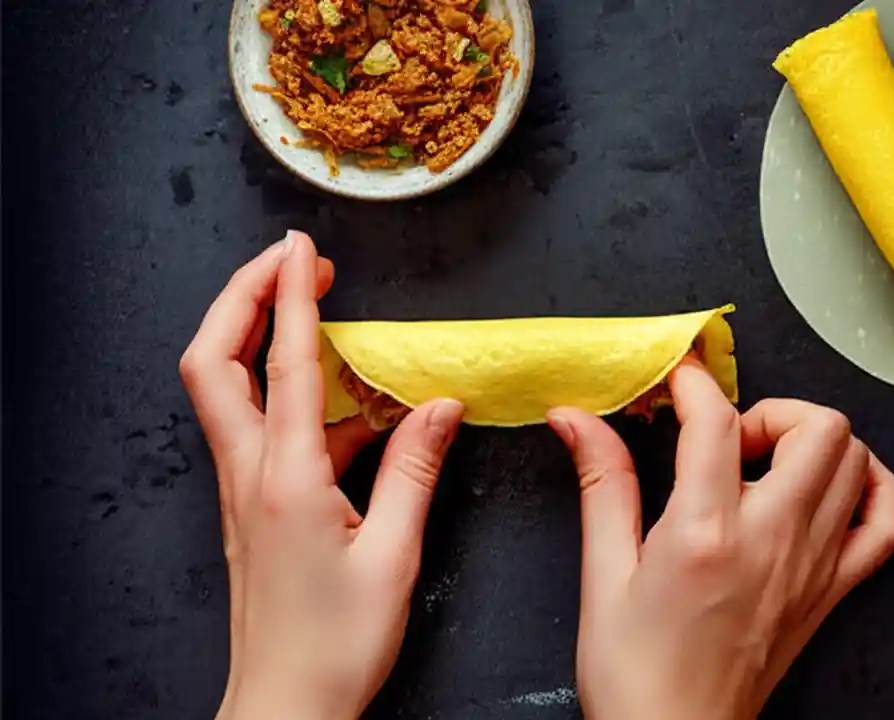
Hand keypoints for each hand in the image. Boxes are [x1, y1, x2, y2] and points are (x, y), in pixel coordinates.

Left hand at [180, 231, 464, 719]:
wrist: (284, 706)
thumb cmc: (336, 645)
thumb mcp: (394, 555)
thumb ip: (416, 470)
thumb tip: (439, 406)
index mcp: (286, 478)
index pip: (287, 364)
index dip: (291, 296)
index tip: (301, 248)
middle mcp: (250, 473)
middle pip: (214, 360)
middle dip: (244, 298)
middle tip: (288, 263)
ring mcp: (242, 489)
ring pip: (229, 390)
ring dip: (263, 340)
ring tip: (319, 315)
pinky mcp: (252, 506)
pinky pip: (263, 430)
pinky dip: (297, 399)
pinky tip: (354, 410)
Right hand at [548, 359, 893, 719]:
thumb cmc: (634, 672)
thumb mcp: (602, 572)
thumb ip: (601, 483)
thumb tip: (576, 418)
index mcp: (705, 534)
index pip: (716, 420)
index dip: (692, 381)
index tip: (674, 379)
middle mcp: (771, 541)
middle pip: (817, 426)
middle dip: (768, 410)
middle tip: (724, 441)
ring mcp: (812, 566)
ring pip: (854, 459)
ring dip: (812, 441)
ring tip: (761, 467)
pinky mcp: (831, 591)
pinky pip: (886, 522)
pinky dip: (870, 488)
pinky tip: (829, 488)